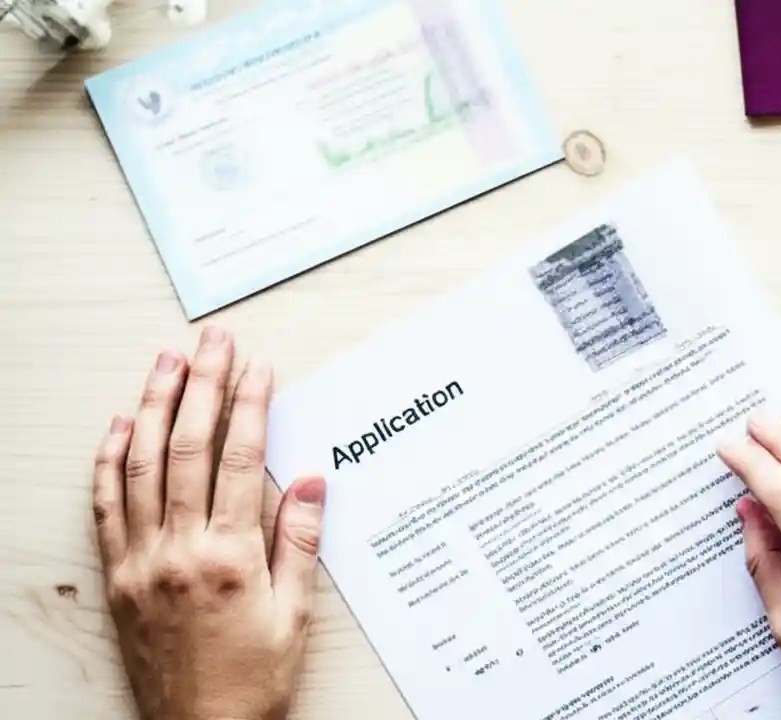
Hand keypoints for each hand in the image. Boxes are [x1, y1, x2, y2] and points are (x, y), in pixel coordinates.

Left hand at [91, 328, 326, 719]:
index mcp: (229, 558)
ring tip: (167, 362)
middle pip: (188, 448)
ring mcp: (141, 561)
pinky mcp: (119, 578)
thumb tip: (309, 481)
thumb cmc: (253, 682)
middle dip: (202, 386)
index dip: (249, 406)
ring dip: (154, 407)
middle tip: (213, 342)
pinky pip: (106, 508)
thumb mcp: (295, 617)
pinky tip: (120, 427)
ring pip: (142, 466)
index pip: (239, 460)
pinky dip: (110, 462)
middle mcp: (178, 551)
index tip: (259, 369)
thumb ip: (299, 544)